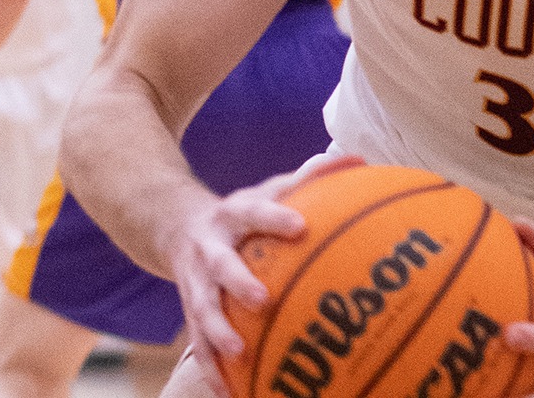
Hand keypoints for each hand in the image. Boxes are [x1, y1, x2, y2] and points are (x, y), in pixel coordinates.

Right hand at [179, 153, 366, 397]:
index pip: (255, 212)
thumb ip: (311, 177)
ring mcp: (195, 283)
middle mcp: (209, 249)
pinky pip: (198, 344)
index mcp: (233, 215)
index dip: (275, 218)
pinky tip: (232, 396)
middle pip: (221, 266)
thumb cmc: (243, 211)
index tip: (300, 227)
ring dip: (218, 333)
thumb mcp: (269, 188)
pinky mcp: (189, 312)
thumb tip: (358, 159)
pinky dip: (212, 370)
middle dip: (239, 282)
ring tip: (240, 354)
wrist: (175, 227)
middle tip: (263, 300)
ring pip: (201, 310)